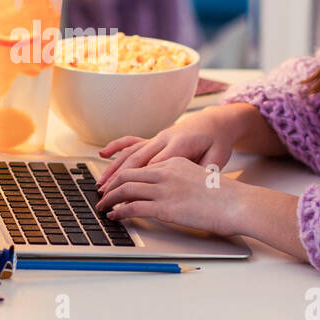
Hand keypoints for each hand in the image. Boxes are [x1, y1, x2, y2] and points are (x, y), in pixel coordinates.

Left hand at [93, 156, 251, 236]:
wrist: (238, 203)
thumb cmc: (225, 196)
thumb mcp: (200, 178)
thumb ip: (182, 181)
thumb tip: (173, 194)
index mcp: (175, 162)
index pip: (141, 166)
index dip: (123, 175)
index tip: (115, 183)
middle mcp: (166, 172)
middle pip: (127, 174)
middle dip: (111, 185)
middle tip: (102, 194)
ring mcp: (164, 189)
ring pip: (125, 189)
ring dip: (110, 199)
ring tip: (103, 206)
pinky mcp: (165, 207)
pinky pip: (132, 207)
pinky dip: (119, 211)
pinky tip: (114, 216)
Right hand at [96, 104, 245, 193]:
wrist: (214, 122)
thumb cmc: (217, 142)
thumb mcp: (218, 158)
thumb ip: (206, 170)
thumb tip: (197, 183)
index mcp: (181, 144)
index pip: (157, 164)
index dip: (142, 181)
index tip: (129, 197)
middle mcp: (165, 139)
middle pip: (138, 159)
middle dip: (120, 177)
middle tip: (106, 194)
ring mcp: (157, 138)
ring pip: (131, 152)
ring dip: (115, 168)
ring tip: (101, 183)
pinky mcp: (154, 139)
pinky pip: (132, 141)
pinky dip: (117, 147)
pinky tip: (103, 153)